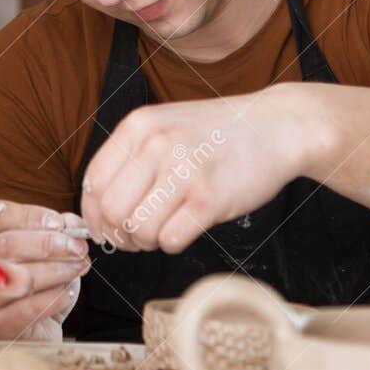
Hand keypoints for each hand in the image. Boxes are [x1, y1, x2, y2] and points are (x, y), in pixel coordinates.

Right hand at [0, 200, 89, 339]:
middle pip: (6, 245)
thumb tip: (72, 224)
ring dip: (57, 270)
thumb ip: (59, 232)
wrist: (34, 330)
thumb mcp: (50, 252)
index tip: (60, 222)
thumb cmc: (39, 287)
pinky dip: (55, 298)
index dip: (29, 216)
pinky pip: (28, 308)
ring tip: (78, 268)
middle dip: (48, 243)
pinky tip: (68, 293)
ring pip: (19, 277)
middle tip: (77, 247)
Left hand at [79, 87, 327, 253]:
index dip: (94, 215)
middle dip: (120, 234)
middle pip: (110, 212)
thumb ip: (130, 158)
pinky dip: (172, 244)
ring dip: (147, 241)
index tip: (107, 227)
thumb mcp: (164, 126)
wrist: (276, 126)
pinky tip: (186, 227)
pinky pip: (170, 241)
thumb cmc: (217, 134)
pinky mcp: (210, 198)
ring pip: (137, 230)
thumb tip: (97, 208)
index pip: (92, 183)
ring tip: (164, 229)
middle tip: (138, 235)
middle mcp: (157, 145)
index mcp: (138, 127)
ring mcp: (184, 171)